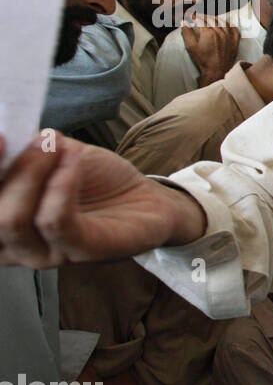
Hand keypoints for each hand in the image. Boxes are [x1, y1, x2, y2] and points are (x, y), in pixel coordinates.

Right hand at [0, 132, 205, 267]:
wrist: (146, 199)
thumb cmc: (93, 180)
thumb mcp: (51, 156)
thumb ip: (23, 149)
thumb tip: (6, 130)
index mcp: (0, 222)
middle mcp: (14, 245)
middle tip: (20, 138)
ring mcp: (46, 254)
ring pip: (12, 220)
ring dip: (29, 173)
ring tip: (52, 145)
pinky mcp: (81, 252)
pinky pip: (56, 221)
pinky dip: (60, 184)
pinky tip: (72, 160)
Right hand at [181, 15, 239, 85]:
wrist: (216, 72)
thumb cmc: (203, 60)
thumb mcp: (191, 47)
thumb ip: (186, 33)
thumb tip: (183, 22)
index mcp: (209, 33)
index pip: (201, 19)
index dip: (194, 16)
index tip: (191, 16)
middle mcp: (220, 33)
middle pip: (211, 19)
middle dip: (203, 16)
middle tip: (198, 16)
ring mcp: (229, 37)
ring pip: (222, 22)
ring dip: (215, 18)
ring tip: (209, 18)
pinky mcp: (235, 42)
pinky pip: (234, 29)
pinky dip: (229, 24)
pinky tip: (225, 24)